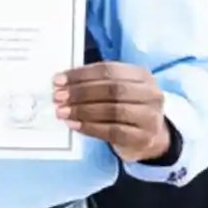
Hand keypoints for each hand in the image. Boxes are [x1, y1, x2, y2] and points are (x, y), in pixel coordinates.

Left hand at [53, 62, 169, 161]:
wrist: (150, 137)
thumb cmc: (126, 106)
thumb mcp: (117, 89)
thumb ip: (95, 83)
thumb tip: (61, 84)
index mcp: (141, 75)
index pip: (108, 70)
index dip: (81, 74)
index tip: (58, 80)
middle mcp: (150, 94)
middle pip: (111, 89)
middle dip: (80, 92)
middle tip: (58, 97)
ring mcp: (150, 117)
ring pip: (113, 111)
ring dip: (83, 111)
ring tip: (62, 112)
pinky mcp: (144, 138)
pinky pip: (114, 132)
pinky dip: (91, 128)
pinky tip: (75, 125)